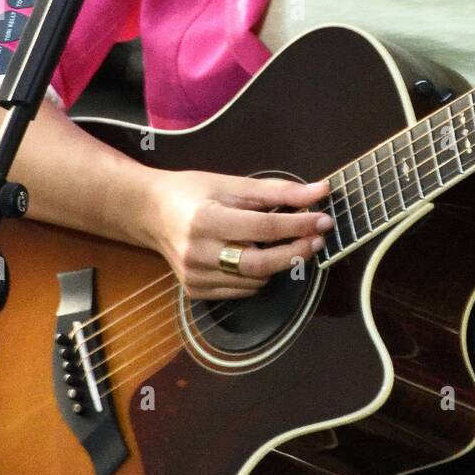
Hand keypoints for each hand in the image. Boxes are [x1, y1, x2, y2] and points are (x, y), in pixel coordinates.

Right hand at [144, 169, 334, 299]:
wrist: (150, 212)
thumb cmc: (193, 191)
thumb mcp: (233, 184)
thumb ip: (278, 191)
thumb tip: (320, 191)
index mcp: (206, 221)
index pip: (263, 229)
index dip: (298, 225)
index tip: (324, 220)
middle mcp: (198, 253)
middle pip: (259, 264)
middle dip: (294, 253)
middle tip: (317, 239)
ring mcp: (195, 277)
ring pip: (254, 280)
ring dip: (278, 264)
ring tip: (288, 243)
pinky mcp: (195, 291)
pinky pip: (241, 290)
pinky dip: (258, 275)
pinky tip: (259, 255)